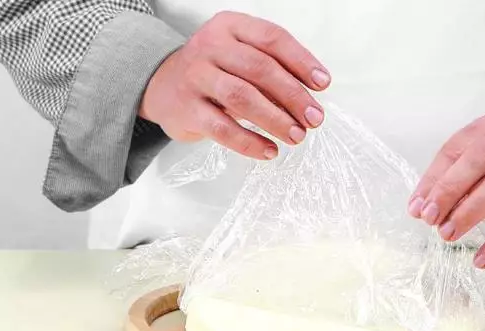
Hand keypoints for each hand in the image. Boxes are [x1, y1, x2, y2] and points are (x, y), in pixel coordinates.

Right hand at [139, 11, 330, 159]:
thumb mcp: (239, 56)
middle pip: (260, 69)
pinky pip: (222, 128)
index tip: (322, 83)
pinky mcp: (187, 108)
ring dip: (275, 119)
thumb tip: (308, 99)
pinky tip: (269, 151)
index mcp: (230, 26)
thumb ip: (270, 70)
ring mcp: (196, 76)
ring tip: (297, 136)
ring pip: (242, 97)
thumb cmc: (214, 71)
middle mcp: (210, 46)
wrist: (162, 85)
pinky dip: (249, 142)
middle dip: (293, 96)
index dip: (301, 61)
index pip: (272, 39)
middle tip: (314, 118)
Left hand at [408, 109, 484, 268]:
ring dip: (468, 214)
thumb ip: (458, 180)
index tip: (417, 207)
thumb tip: (421, 207)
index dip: (433, 180)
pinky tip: (482, 258)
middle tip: (430, 219)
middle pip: (477, 161)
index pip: (456, 148)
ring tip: (448, 235)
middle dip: (448, 192)